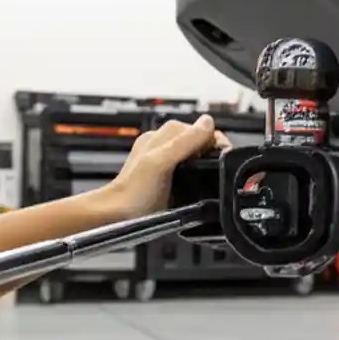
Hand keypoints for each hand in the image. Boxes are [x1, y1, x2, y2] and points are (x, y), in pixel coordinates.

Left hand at [103, 115, 228, 219]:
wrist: (117, 216)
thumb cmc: (133, 192)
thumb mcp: (161, 163)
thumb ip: (184, 142)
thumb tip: (208, 122)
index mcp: (164, 134)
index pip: (202, 129)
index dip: (215, 143)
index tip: (222, 159)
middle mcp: (164, 143)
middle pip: (200, 142)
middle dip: (211, 155)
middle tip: (214, 174)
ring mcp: (164, 159)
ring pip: (195, 156)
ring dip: (204, 167)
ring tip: (203, 182)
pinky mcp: (165, 176)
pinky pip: (188, 171)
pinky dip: (195, 178)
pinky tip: (192, 189)